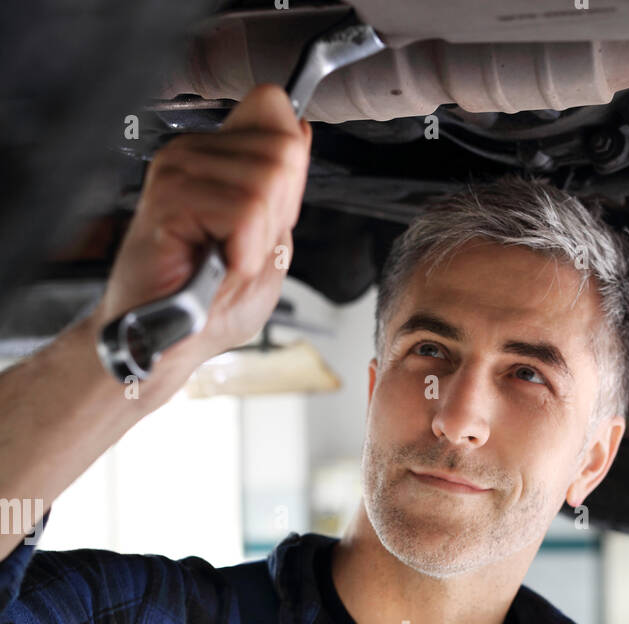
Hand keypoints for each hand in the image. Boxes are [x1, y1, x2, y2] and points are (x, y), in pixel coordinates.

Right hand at [93, 84, 311, 386]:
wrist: (165, 342)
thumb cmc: (207, 305)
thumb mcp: (270, 242)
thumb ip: (284, 188)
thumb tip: (297, 129)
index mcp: (216, 157)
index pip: (276, 110)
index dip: (290, 174)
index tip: (262, 222)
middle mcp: (193, 153)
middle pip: (282, 151)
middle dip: (277, 215)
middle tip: (240, 250)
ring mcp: (178, 171)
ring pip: (267, 183)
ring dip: (258, 241)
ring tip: (223, 261)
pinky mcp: (170, 197)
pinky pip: (245, 212)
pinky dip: (243, 254)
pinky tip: (216, 267)